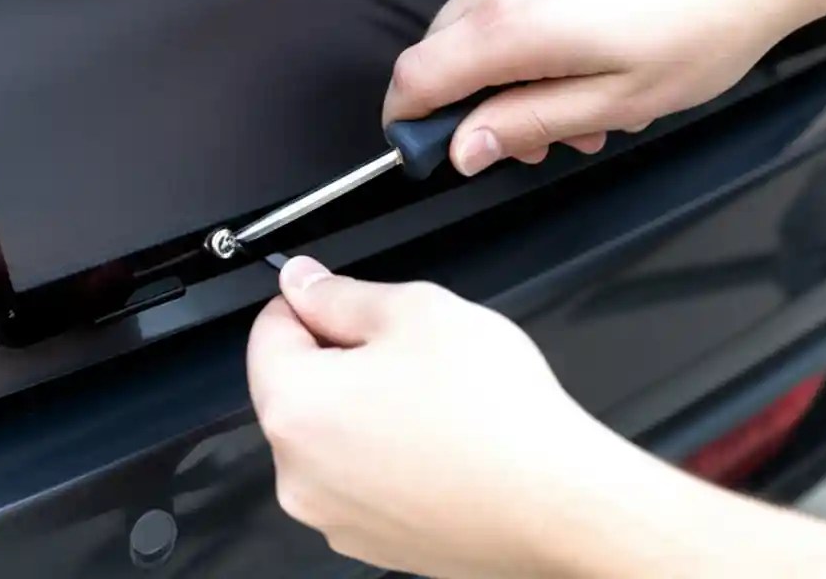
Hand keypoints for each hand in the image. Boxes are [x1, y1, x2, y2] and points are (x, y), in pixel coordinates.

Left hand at [247, 257, 634, 577]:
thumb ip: (342, 293)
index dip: (309, 302)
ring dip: (364, 410)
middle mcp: (297, 472)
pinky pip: (360, 480)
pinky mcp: (369, 542)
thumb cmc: (496, 416)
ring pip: (330, 436)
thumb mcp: (416, 310)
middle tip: (407, 351)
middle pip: (297, 387)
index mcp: (294, 406)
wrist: (557, 505)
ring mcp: (332, 515)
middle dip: (341, 359)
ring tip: (432, 402)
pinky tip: (437, 443)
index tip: (342, 299)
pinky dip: (385, 457)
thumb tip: (303, 283)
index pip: (269, 330)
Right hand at [382, 0, 817, 175]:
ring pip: (473, 18)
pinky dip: (525, 23)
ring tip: (575, 92)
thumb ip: (525, 124)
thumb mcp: (616, 101)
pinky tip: (582, 41)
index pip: (416, 76)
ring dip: (504, 65)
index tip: (428, 147)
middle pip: (441, 49)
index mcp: (514, 22)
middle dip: (474, 102)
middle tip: (538, 134)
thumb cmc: (703, 27)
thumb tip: (463, 148)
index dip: (410, 120)